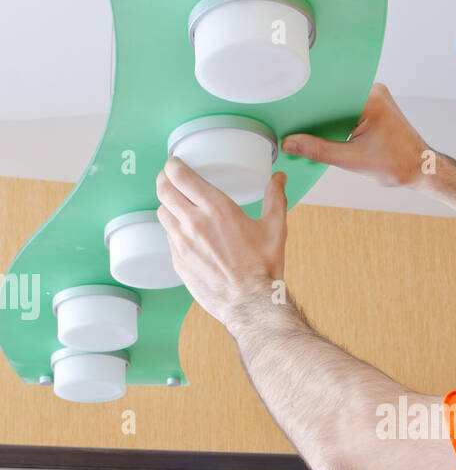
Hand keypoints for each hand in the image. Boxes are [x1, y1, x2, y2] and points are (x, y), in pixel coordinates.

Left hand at [155, 157, 288, 329]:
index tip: (175, 164)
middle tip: (170, 178)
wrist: (251, 304)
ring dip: (167, 204)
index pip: (180, 176)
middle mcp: (195, 223)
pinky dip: (173, 230)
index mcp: (217, 209)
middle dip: (164, 180)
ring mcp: (183, 244)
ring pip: (162, 213)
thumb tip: (279, 178)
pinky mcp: (179, 262)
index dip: (173, 166)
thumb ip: (275, 198)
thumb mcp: (275, 228)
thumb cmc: (264, 268)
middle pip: (164, 190)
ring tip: (175, 204)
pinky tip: (184, 232)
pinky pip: (168, 238)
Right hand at [281, 82, 431, 187]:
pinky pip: (346, 110)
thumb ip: (319, 150)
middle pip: (332, 97)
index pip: (329, 94)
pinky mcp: (373, 107)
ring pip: (338, 104)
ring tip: (304, 129)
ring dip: (324, 118)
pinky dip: (335, 121)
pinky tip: (322, 132)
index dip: (307, 103)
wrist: (421, 169)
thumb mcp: (353, 161)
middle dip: (313, 112)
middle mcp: (372, 91)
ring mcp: (374, 97)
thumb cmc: (397, 164)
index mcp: (369, 98)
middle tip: (291, 123)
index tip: (288, 113)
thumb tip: (290, 143)